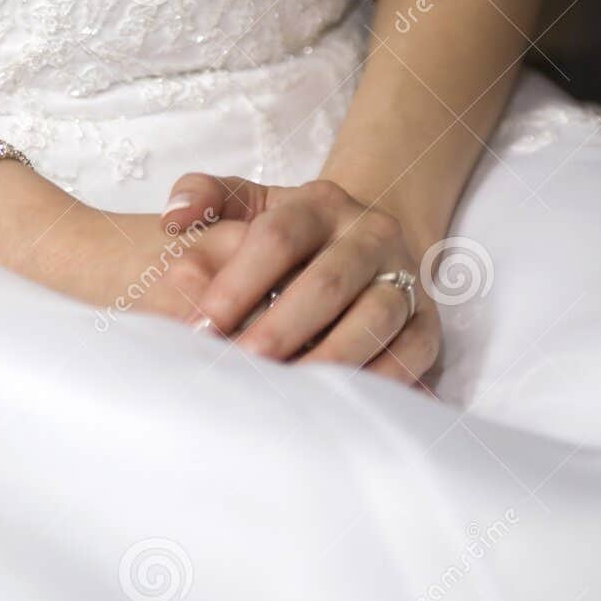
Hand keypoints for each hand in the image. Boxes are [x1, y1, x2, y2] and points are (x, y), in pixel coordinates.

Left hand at [159, 174, 440, 385]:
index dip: (239, 281)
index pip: (278, 236)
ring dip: (329, 359)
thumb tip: (173, 218)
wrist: (365, 241)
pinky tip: (336, 406)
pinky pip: (411, 354)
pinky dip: (377, 382)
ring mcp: (404, 277)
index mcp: (319, 204)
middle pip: (328, 281)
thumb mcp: (245, 202)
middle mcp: (369, 235)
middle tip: (240, 364)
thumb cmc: (287, 232)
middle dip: (281, 327)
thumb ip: (202, 194)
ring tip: (285, 394)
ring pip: (375, 318)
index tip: (201, 325)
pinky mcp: (427, 321)